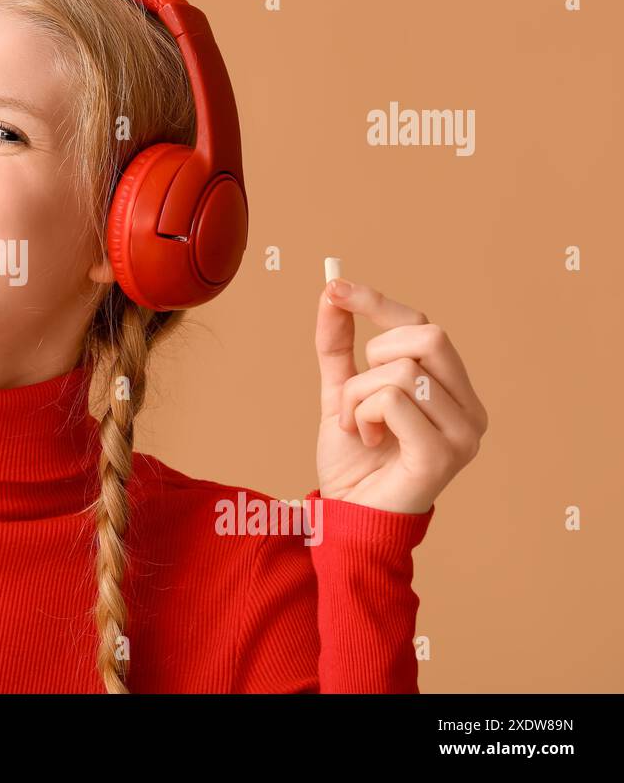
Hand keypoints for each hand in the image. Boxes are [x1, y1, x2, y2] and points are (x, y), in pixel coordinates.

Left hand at [314, 275, 488, 513]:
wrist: (347, 516)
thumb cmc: (352, 460)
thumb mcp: (341, 391)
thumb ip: (338, 346)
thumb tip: (331, 292)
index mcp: (454, 390)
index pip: (425, 325)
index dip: (378, 303)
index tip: (335, 287)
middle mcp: (471, 409)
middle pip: (426, 336)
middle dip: (373, 356)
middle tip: (354, 396)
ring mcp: (464, 433)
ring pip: (403, 370)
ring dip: (358, 395)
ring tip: (356, 426)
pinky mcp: (443, 455)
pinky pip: (395, 400)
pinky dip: (362, 414)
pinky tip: (365, 440)